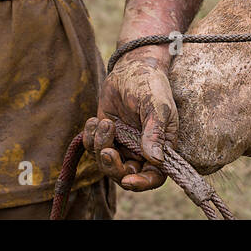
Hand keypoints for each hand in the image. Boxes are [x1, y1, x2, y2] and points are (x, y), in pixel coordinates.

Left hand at [83, 48, 175, 191]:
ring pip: (106, 163)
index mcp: (159, 148)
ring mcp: (121, 143)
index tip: (128, 179)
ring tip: (104, 123)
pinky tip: (95, 119)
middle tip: (107, 150)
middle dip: (113, 166)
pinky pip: (92, 147)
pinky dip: (90, 136)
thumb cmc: (151, 85)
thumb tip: (155, 159)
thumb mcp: (157, 106)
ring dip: (101, 146)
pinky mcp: (105, 134)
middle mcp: (140, 150)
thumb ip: (155, 132)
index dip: (142, 183)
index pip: (154, 176)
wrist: (132, 67)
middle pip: (125, 174)